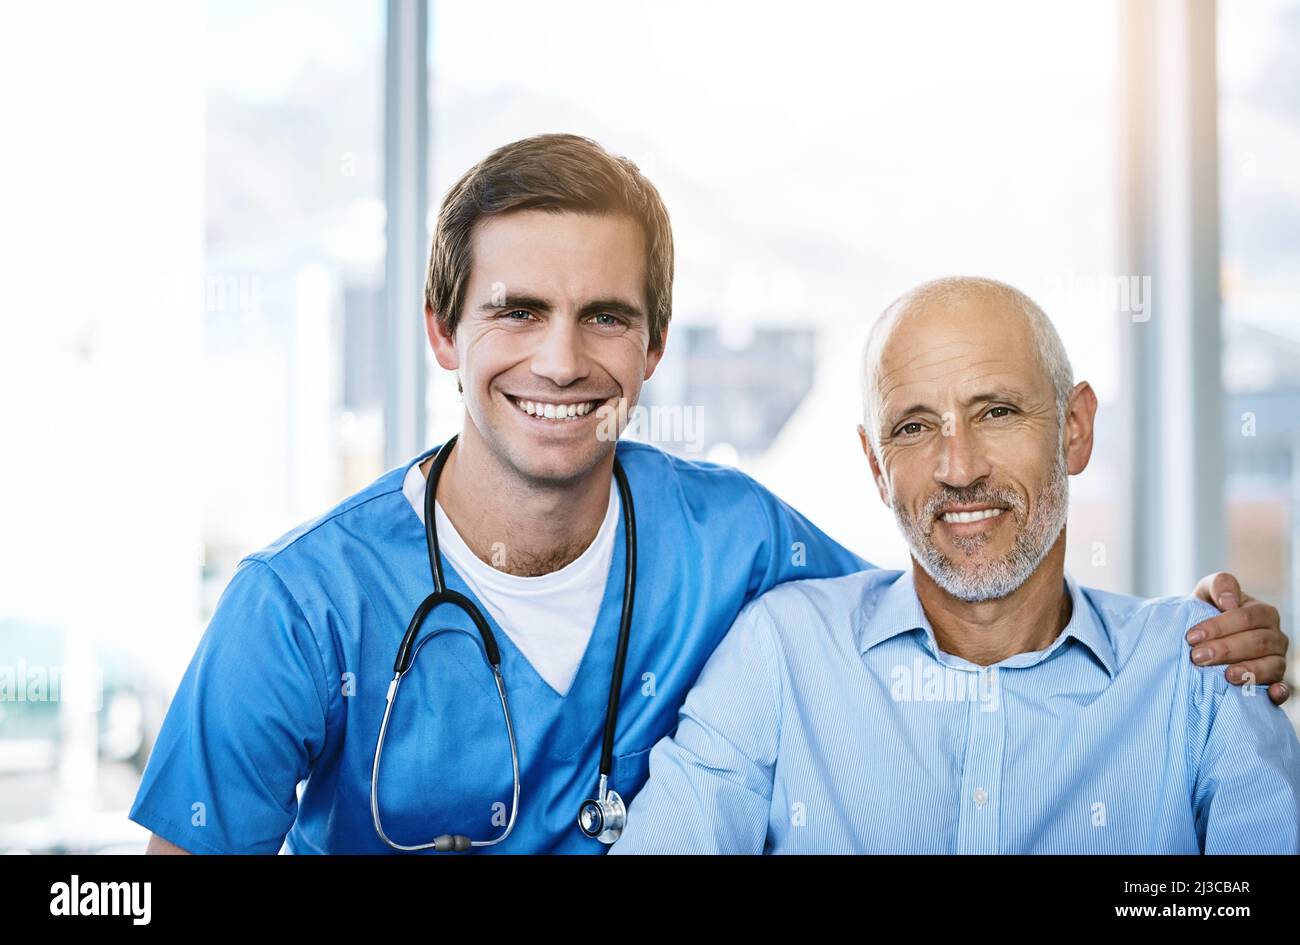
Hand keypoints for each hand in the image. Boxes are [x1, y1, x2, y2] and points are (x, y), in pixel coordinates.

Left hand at [1188, 572, 1289, 704]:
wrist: (1203, 637)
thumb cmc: (1206, 612)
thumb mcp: (1207, 592)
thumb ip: (1219, 585)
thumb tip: (1229, 603)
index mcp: (1262, 612)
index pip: (1246, 618)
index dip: (1220, 626)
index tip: (1192, 636)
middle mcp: (1274, 636)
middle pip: (1257, 642)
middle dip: (1226, 650)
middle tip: (1197, 657)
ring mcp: (1277, 660)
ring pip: (1272, 665)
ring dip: (1250, 671)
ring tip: (1227, 676)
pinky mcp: (1275, 681)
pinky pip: (1283, 688)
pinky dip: (1279, 691)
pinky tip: (1270, 694)